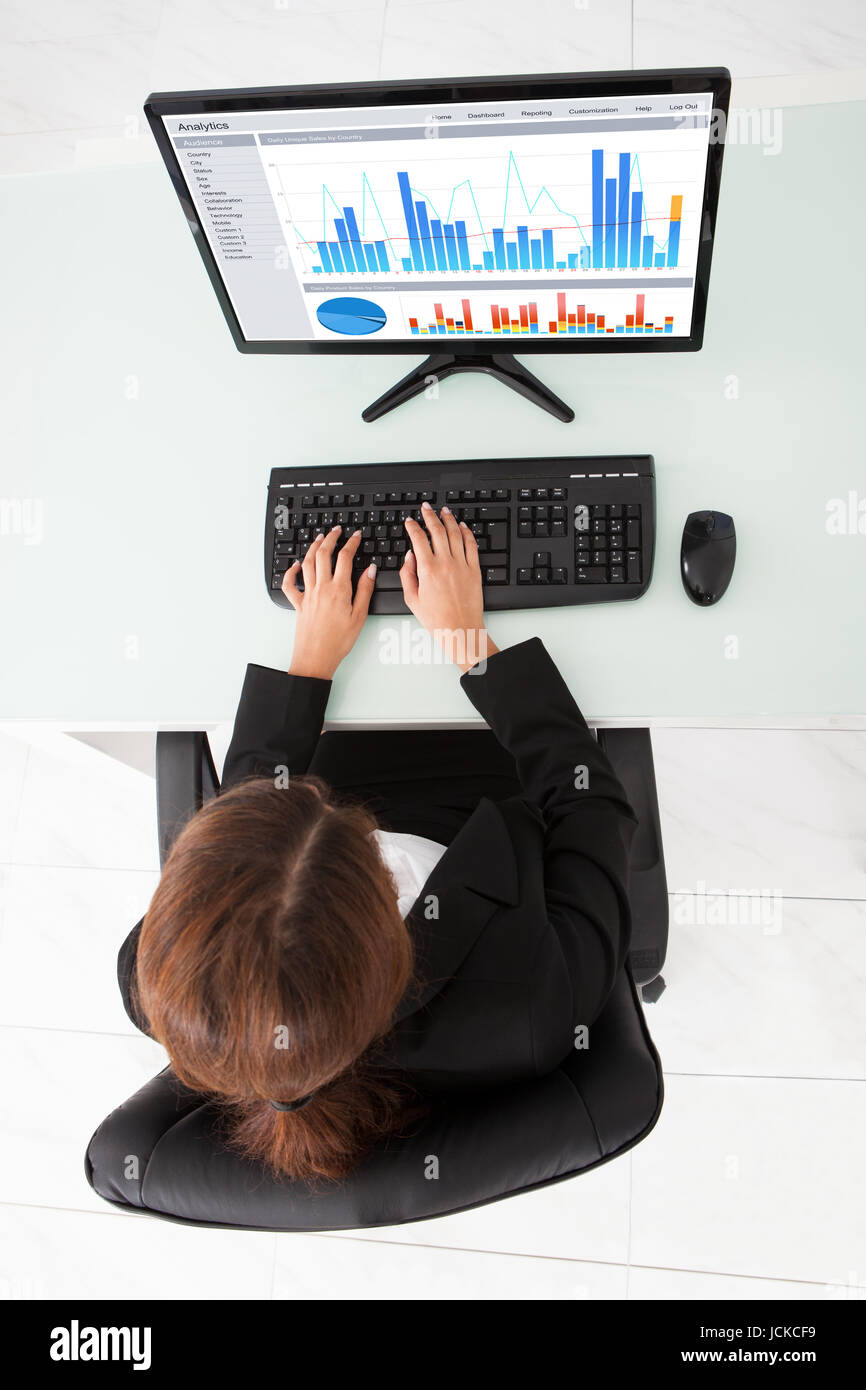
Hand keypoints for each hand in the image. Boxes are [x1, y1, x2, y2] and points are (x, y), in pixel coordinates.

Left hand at [283, 527, 375, 678]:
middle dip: (330, 538)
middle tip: (336, 530)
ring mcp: (308, 595)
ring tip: (319, 538)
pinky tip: (296, 565)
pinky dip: (291, 571)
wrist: (316, 658)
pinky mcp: (298, 604)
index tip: (356, 536)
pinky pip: (290, 584)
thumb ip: (364, 590)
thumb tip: (370, 570)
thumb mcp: (359, 616)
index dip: (351, 543)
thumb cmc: (338, 642)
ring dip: (313, 547)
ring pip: (308, 563)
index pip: (345, 558)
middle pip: (324, 554)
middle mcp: (321, 588)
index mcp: (339, 590)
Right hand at [401, 503, 498, 671]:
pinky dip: (467, 532)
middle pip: (437, 530)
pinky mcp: (475, 570)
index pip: (418, 539)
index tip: (410, 521)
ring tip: (444, 510)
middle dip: (429, 515)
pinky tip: (462, 526)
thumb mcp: (412, 599)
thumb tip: (409, 556)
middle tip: (426, 507)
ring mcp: (462, 565)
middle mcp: (445, 563)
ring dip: (448, 519)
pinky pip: (471, 545)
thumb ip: (407, 574)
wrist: (460, 629)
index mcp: (427, 570)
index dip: (413, 526)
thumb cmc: (436, 619)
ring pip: (455, 534)